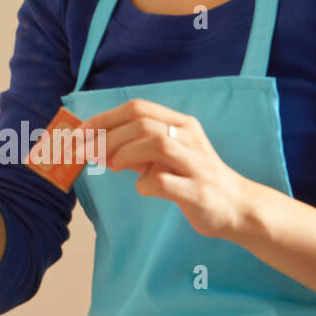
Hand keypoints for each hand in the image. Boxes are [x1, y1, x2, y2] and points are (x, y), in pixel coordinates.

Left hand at [74, 98, 253, 240]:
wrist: (236, 206)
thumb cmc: (193, 179)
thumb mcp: (164, 158)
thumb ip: (135, 150)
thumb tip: (96, 148)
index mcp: (181, 124)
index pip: (137, 108)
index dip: (104, 118)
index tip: (79, 133)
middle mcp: (190, 138)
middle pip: (143, 122)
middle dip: (108, 137)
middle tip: (89, 154)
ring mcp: (196, 164)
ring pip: (157, 143)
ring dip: (126, 153)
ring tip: (115, 166)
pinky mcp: (199, 192)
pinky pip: (165, 182)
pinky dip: (145, 184)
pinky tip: (144, 188)